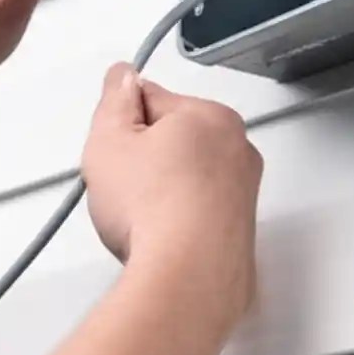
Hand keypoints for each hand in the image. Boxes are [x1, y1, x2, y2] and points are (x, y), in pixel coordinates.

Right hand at [82, 64, 263, 312]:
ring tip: (140, 218)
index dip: (121, 124)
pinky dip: (179, 221)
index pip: (152, 99)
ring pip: (187, 179)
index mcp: (211, 115)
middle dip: (145, 159)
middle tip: (123, 186)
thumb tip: (122, 78)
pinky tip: (160, 237)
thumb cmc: (152, 207)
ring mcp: (244, 193)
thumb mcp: (109, 138)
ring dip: (161, 192)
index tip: (112, 147)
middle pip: (175, 139)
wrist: (185, 277)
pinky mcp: (241, 231)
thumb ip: (114, 98)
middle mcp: (239, 149)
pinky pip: (200, 213)